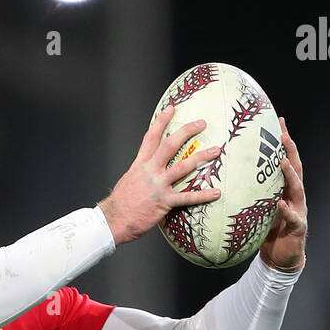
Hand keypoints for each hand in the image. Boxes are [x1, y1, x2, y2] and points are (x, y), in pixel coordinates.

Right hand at [97, 105, 222, 245]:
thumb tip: (149, 170)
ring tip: (215, 150)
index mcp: (140, 165)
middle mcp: (150, 171)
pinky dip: (203, 195)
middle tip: (201, 124)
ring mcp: (158, 186)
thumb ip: (141, 173)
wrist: (113, 221)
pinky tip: (216, 192)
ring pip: (182, 167)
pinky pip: (187, 197)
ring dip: (201, 157)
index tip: (171, 108)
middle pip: (170, 145)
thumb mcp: (129, 181)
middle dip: (186, 131)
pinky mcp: (164, 202)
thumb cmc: (120, 204)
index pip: (151, 137)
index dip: (161, 121)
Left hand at [259, 119, 306, 271]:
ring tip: (282, 162)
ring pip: (298, 188)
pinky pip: (293, 218)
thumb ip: (249, 194)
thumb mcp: (257, 210)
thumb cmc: (268, 232)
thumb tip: (224, 179)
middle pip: (295, 168)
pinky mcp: (298, 227)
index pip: (286, 161)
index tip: (278, 121)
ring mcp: (299, 210)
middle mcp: (295, 196)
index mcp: (286, 189)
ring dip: (290, 174)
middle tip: (283, 133)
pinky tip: (280, 204)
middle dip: (290, 150)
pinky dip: (287, 211)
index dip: (284, 142)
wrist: (282, 258)